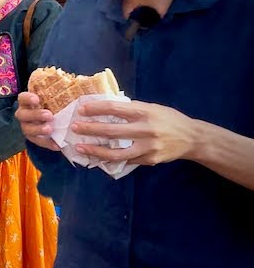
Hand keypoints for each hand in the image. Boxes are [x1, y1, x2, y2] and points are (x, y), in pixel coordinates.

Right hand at [17, 92, 59, 150]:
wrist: (52, 119)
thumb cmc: (54, 104)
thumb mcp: (55, 96)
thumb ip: (61, 90)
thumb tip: (80, 80)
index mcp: (27, 102)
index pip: (22, 98)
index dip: (28, 98)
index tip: (37, 99)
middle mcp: (24, 114)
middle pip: (23, 115)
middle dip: (35, 115)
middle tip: (49, 115)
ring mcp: (27, 127)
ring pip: (28, 129)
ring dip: (38, 129)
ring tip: (50, 129)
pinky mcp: (34, 138)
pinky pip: (39, 143)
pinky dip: (47, 144)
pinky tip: (57, 145)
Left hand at [71, 99, 201, 165]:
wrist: (193, 138)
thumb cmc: (169, 119)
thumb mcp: (153, 108)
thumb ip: (132, 109)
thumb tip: (106, 107)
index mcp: (145, 112)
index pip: (115, 108)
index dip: (96, 108)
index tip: (81, 109)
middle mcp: (146, 130)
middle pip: (112, 131)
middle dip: (90, 129)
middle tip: (74, 127)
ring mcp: (147, 147)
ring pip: (116, 152)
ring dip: (95, 150)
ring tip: (81, 147)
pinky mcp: (149, 160)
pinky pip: (126, 160)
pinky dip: (111, 159)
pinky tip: (98, 157)